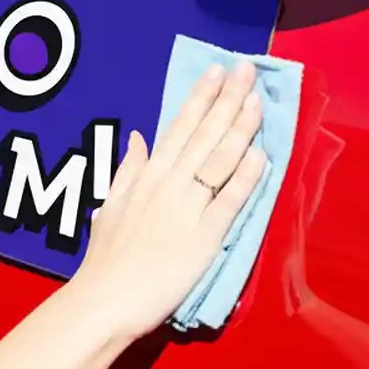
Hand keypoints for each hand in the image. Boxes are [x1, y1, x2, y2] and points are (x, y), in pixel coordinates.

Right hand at [72, 61, 266, 338]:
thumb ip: (127, 171)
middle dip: (228, 99)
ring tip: (258, 100)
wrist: (106, 299)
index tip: (217, 70)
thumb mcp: (109, 205)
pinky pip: (230, 200)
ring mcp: (188, 208)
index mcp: (146, 175)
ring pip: (219, 159)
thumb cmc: (106, 259)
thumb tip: (139, 138)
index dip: (201, 97)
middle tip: (247, 68)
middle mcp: (168, 183)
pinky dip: (246, 176)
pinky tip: (262, 154)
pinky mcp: (205, 237)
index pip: (179, 126)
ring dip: (241, 127)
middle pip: (204, 133)